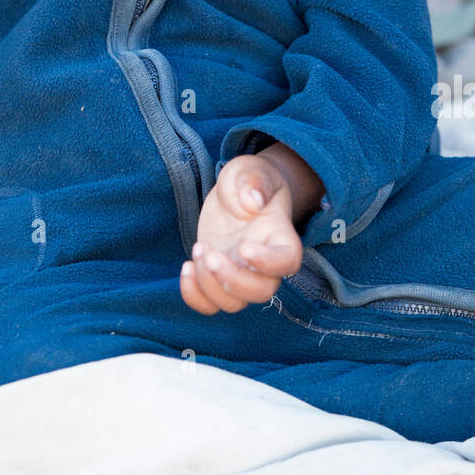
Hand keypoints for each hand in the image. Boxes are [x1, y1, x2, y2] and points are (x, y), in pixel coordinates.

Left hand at [180, 153, 303, 314]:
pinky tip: (186, 267)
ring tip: (198, 250)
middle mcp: (265, 264)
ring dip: (209, 284)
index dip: (268, 262)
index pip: (287, 262)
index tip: (244, 246)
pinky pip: (210, 305)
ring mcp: (241, 274)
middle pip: (261, 292)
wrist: (237, 192)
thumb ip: (253, 181)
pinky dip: (194, 296)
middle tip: (209, 253)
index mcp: (280, 236)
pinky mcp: (218, 278)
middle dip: (232, 279)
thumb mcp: (250, 169)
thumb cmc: (249, 180)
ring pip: (234, 303)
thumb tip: (252, 203)